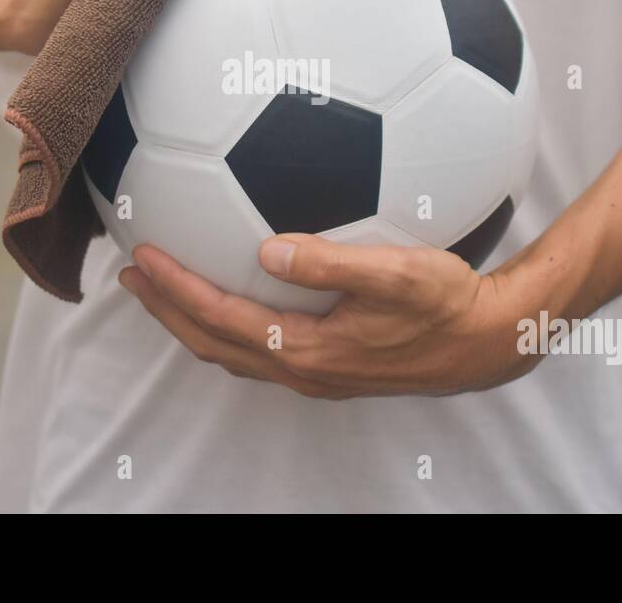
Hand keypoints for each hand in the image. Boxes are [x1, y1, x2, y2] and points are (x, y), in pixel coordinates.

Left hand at [118, 234, 563, 398]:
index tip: (142, 257)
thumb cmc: (448, 302)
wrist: (489, 342)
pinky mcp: (331, 366)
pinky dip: (227, 322)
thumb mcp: (396, 273)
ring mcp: (316, 373)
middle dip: (167, 309)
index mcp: (308, 349)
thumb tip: (267, 249)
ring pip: (233, 351)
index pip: (220, 318)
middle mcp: (303, 369)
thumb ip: (329, 263)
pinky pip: (259, 349)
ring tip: (165, 287)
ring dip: (192, 318)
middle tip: (132, 273)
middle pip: (213, 343)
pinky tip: (236, 291)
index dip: (175, 289)